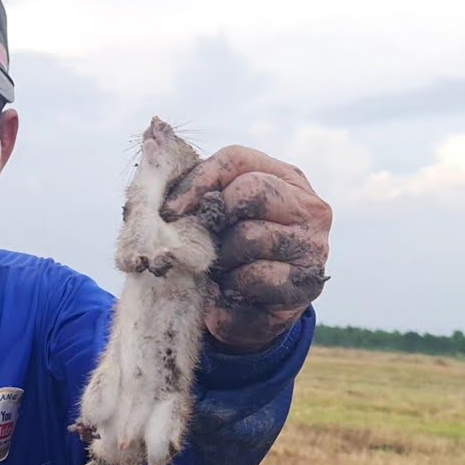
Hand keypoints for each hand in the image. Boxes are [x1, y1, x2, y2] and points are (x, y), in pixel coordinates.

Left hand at [161, 146, 331, 352]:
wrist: (250, 313)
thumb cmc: (228, 254)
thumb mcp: (217, 218)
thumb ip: (197, 192)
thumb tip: (152, 151)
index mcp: (285, 178)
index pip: (236, 160)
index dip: (197, 181)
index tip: (169, 210)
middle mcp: (308, 207)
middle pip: (250, 191)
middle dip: (214, 221)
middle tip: (199, 245)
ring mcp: (312, 245)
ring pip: (250, 236)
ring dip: (221, 259)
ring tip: (218, 270)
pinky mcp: (305, 284)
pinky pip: (255, 277)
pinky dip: (232, 287)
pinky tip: (229, 291)